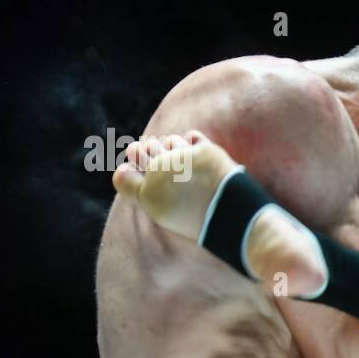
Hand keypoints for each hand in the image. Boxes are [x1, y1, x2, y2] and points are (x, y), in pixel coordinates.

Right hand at [112, 132, 239, 240]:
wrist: (235, 219)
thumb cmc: (199, 218)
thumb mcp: (163, 211)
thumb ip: (139, 190)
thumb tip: (123, 167)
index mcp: (148, 197)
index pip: (124, 172)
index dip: (131, 162)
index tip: (138, 162)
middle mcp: (158, 175)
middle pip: (142, 150)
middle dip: (149, 150)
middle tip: (166, 162)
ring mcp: (180, 160)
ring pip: (168, 142)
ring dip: (174, 148)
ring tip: (188, 166)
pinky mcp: (203, 152)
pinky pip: (191, 137)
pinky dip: (193, 143)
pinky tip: (197, 154)